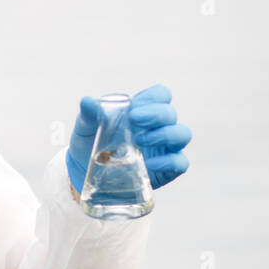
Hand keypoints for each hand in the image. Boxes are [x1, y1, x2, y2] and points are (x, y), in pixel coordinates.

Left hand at [66, 86, 190, 193]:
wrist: (86, 173)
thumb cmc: (89, 144)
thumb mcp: (86, 128)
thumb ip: (89, 114)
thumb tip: (87, 101)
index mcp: (143, 110)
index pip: (161, 95)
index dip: (152, 97)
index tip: (133, 107)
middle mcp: (158, 127)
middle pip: (171, 114)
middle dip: (155, 114)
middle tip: (133, 119)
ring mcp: (164, 148)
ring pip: (182, 135)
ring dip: (165, 134)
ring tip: (139, 140)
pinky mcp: (166, 170)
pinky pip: (180, 163)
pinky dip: (169, 161)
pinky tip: (150, 164)